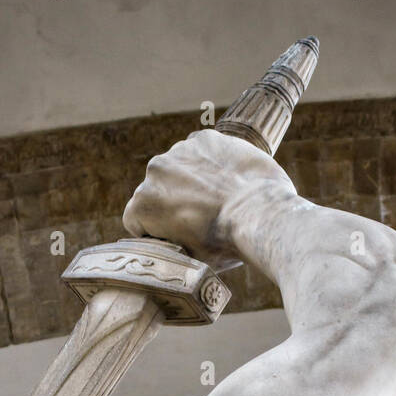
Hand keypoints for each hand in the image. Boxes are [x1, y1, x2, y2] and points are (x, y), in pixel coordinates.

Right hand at [122, 129, 295, 267]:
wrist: (259, 213)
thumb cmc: (224, 243)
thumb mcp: (189, 258)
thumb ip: (170, 244)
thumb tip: (169, 243)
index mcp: (143, 203)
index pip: (136, 218)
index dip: (154, 230)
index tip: (174, 236)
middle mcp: (154, 171)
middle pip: (157, 191)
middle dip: (172, 202)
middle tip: (200, 218)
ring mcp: (179, 150)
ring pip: (178, 169)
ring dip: (190, 181)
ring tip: (218, 198)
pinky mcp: (204, 138)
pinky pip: (200, 152)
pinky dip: (210, 164)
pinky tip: (228, 180)